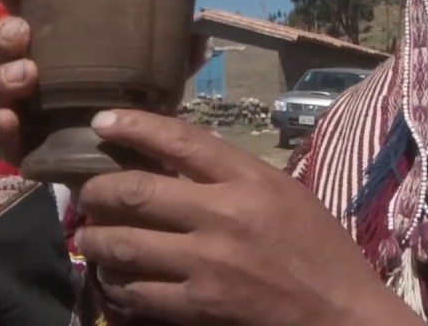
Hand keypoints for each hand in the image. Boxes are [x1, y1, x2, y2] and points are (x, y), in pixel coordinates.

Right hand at [0, 0, 210, 164]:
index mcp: (58, 43)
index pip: (27, 6)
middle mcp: (33, 69)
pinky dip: (3, 129)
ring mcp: (25, 109)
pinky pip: (4, 139)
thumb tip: (199, 35)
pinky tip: (10, 120)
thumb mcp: (158, 76)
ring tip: (25, 75)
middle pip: (3, 43)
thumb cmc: (138, 108)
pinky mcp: (26, 148)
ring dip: (3, 77)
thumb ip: (175, 55)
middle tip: (24, 31)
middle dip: (5, 32)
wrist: (135, 168)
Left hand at [74, 110, 422, 325]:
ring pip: (125, 245)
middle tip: (85, 195)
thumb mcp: (282, 193)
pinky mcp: (200, 307)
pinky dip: (116, 285)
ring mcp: (209, 263)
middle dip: (97, 192)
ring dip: (96, 241)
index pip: (178, 139)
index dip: (132, 126)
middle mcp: (224, 215)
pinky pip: (138, 293)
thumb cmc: (319, 250)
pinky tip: (111, 280)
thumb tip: (172, 156)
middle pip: (136, 192)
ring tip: (88, 239)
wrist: (343, 315)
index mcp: (248, 179)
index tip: (100, 121)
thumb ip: (231, 174)